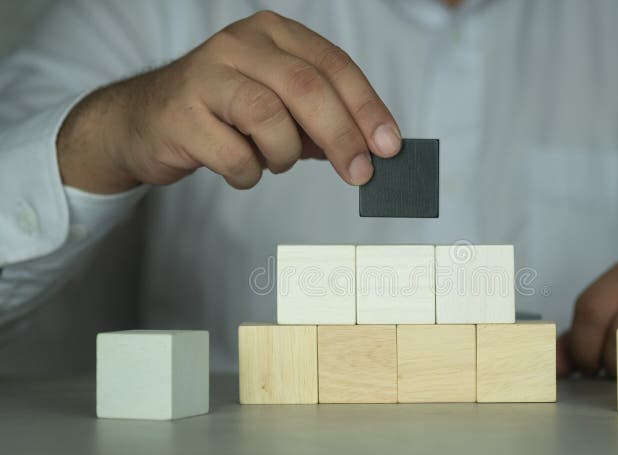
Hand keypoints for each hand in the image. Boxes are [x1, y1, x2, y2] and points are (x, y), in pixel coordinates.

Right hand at [57, 10, 401, 192]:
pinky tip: (236, 165)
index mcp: (273, 34)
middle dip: (343, 137)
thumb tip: (371, 150)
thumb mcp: (280, 106)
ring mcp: (206, 74)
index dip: (366, 107)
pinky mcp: (181, 113)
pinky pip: (236, 157)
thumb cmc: (225, 114)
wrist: (145, 121)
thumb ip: (321, 120)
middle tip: (361, 174)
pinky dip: (247, 173)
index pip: (334, 66)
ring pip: (271, 120)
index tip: (389, 146)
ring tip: (269, 159)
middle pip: (308, 89)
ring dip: (283, 156)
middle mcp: (240, 44)